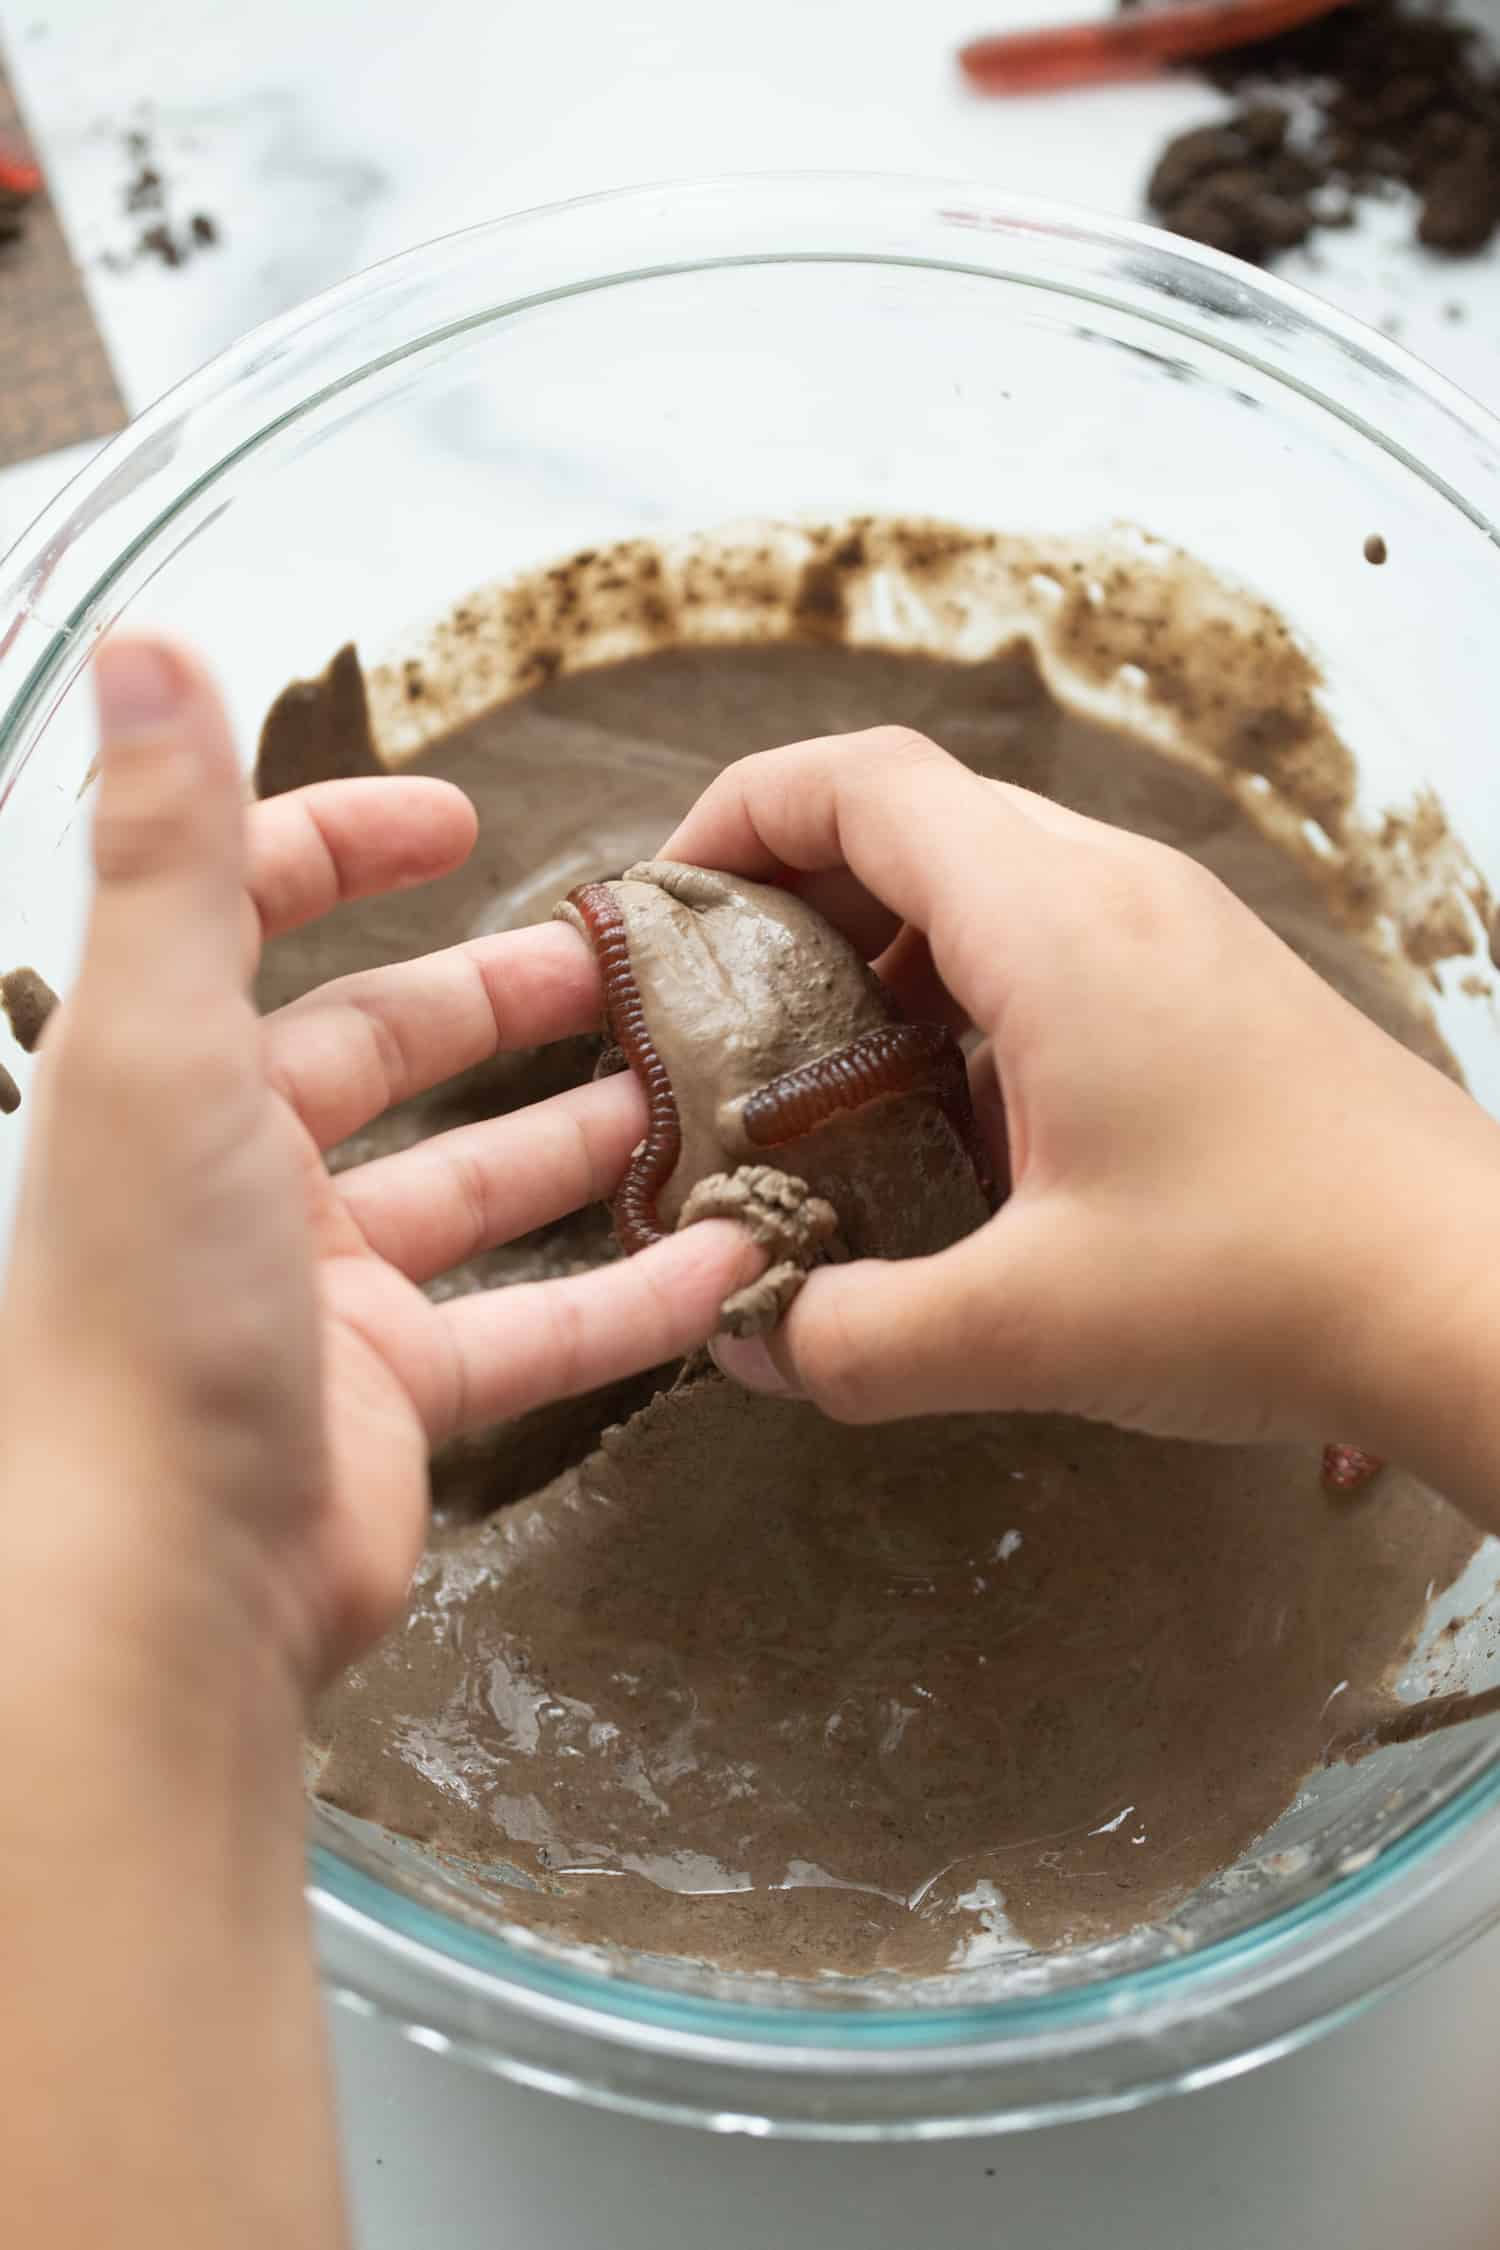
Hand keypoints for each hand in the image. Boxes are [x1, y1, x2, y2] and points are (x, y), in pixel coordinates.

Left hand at [0, 638, 764, 1689]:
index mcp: (172, 1079)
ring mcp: (322, 1296)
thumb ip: (169, 850)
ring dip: (582, 1140)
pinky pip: (531, 1329)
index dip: (340, 846)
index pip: (250, 919)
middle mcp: (237, 1179)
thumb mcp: (159, 1047)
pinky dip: (626, 1299)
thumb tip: (144, 642)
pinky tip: (722, 1259)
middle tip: (629, 963)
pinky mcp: (397, 1399)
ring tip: (702, 1091)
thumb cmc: (144, 1309)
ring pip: (477, 1192)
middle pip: (386, 1056)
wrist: (158, 1585)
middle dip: (507, 1001)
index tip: (457, 824)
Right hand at [666, 727, 1499, 1516]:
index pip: (856, 783)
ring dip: (887, 951)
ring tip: (828, 1075)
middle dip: (795, 896)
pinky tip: (959, 1122)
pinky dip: (971, 994)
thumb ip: (852, 1333)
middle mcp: (1115, 889)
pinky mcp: (1216, 985)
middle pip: (914, 819)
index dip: (736, 817)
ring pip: (988, 877)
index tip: (668, 907)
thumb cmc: (1272, 1282)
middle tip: (727, 1014)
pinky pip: (1057, 939)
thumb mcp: (1027, 1329)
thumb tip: (744, 1338)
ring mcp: (1177, 929)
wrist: (1483, 1298)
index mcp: (1052, 919)